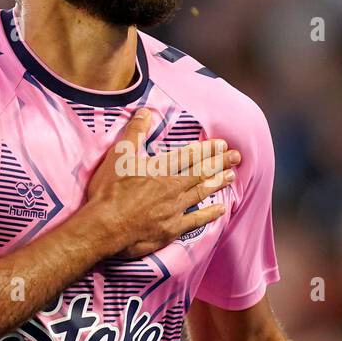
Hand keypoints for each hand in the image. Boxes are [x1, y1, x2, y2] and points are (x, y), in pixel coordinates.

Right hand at [83, 108, 239, 258]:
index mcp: (160, 169)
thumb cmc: (108, 191)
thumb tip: (146, 111)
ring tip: (232, 176)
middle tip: (236, 156)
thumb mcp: (118, 156)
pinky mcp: (171, 229)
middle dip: (220, 162)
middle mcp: (172, 187)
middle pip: (201, 172)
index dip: (207, 149)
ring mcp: (174, 209)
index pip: (189, 155)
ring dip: (218, 183)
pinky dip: (209, 214)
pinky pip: (196, 220)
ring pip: (201, 192)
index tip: (222, 144)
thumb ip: (134, 133)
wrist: (105, 226)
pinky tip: (221, 209)